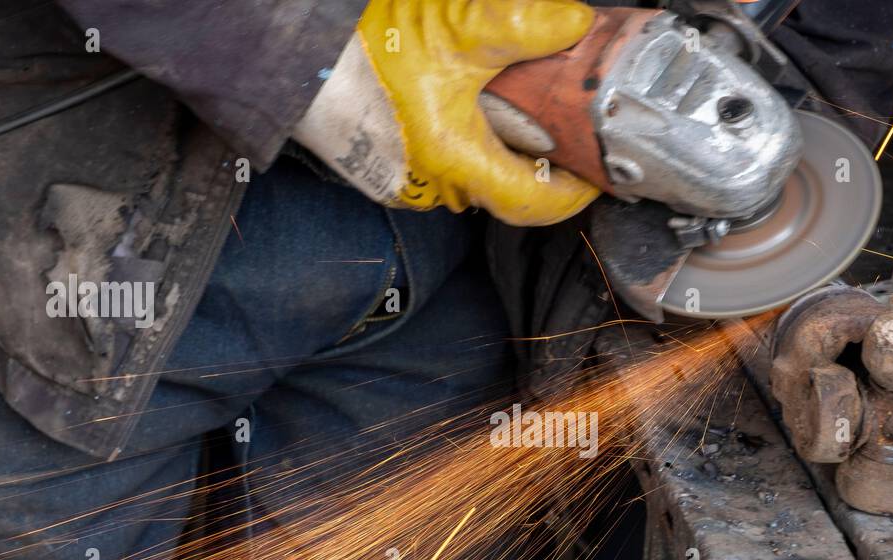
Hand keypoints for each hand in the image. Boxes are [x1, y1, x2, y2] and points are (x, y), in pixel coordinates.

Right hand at [294, 0, 600, 226]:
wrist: (299, 48)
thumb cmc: (363, 43)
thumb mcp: (456, 24)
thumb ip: (522, 25)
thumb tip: (574, 23)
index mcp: (454, 158)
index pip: (532, 203)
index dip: (571, 194)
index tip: (593, 174)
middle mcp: (430, 183)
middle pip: (506, 194)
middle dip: (541, 171)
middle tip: (566, 139)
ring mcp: (404, 182)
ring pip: (474, 183)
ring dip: (502, 156)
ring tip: (523, 120)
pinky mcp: (385, 171)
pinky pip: (442, 171)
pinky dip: (467, 149)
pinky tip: (472, 114)